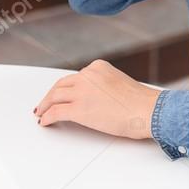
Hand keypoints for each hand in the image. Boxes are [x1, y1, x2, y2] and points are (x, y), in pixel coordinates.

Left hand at [34, 59, 161, 139]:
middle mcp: (87, 75)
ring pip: (54, 97)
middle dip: (50, 96)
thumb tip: (93, 99)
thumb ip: (102, 86)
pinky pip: (56, 112)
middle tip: (44, 104)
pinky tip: (45, 122)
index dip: (63, 87)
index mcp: (98, 67)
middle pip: (60, 85)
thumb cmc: (140, 102)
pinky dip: (47, 117)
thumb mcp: (119, 84)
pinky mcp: (78, 109)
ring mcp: (82, 91)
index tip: (59, 94)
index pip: (74, 77)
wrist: (147, 110)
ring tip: (41, 113)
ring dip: (45, 106)